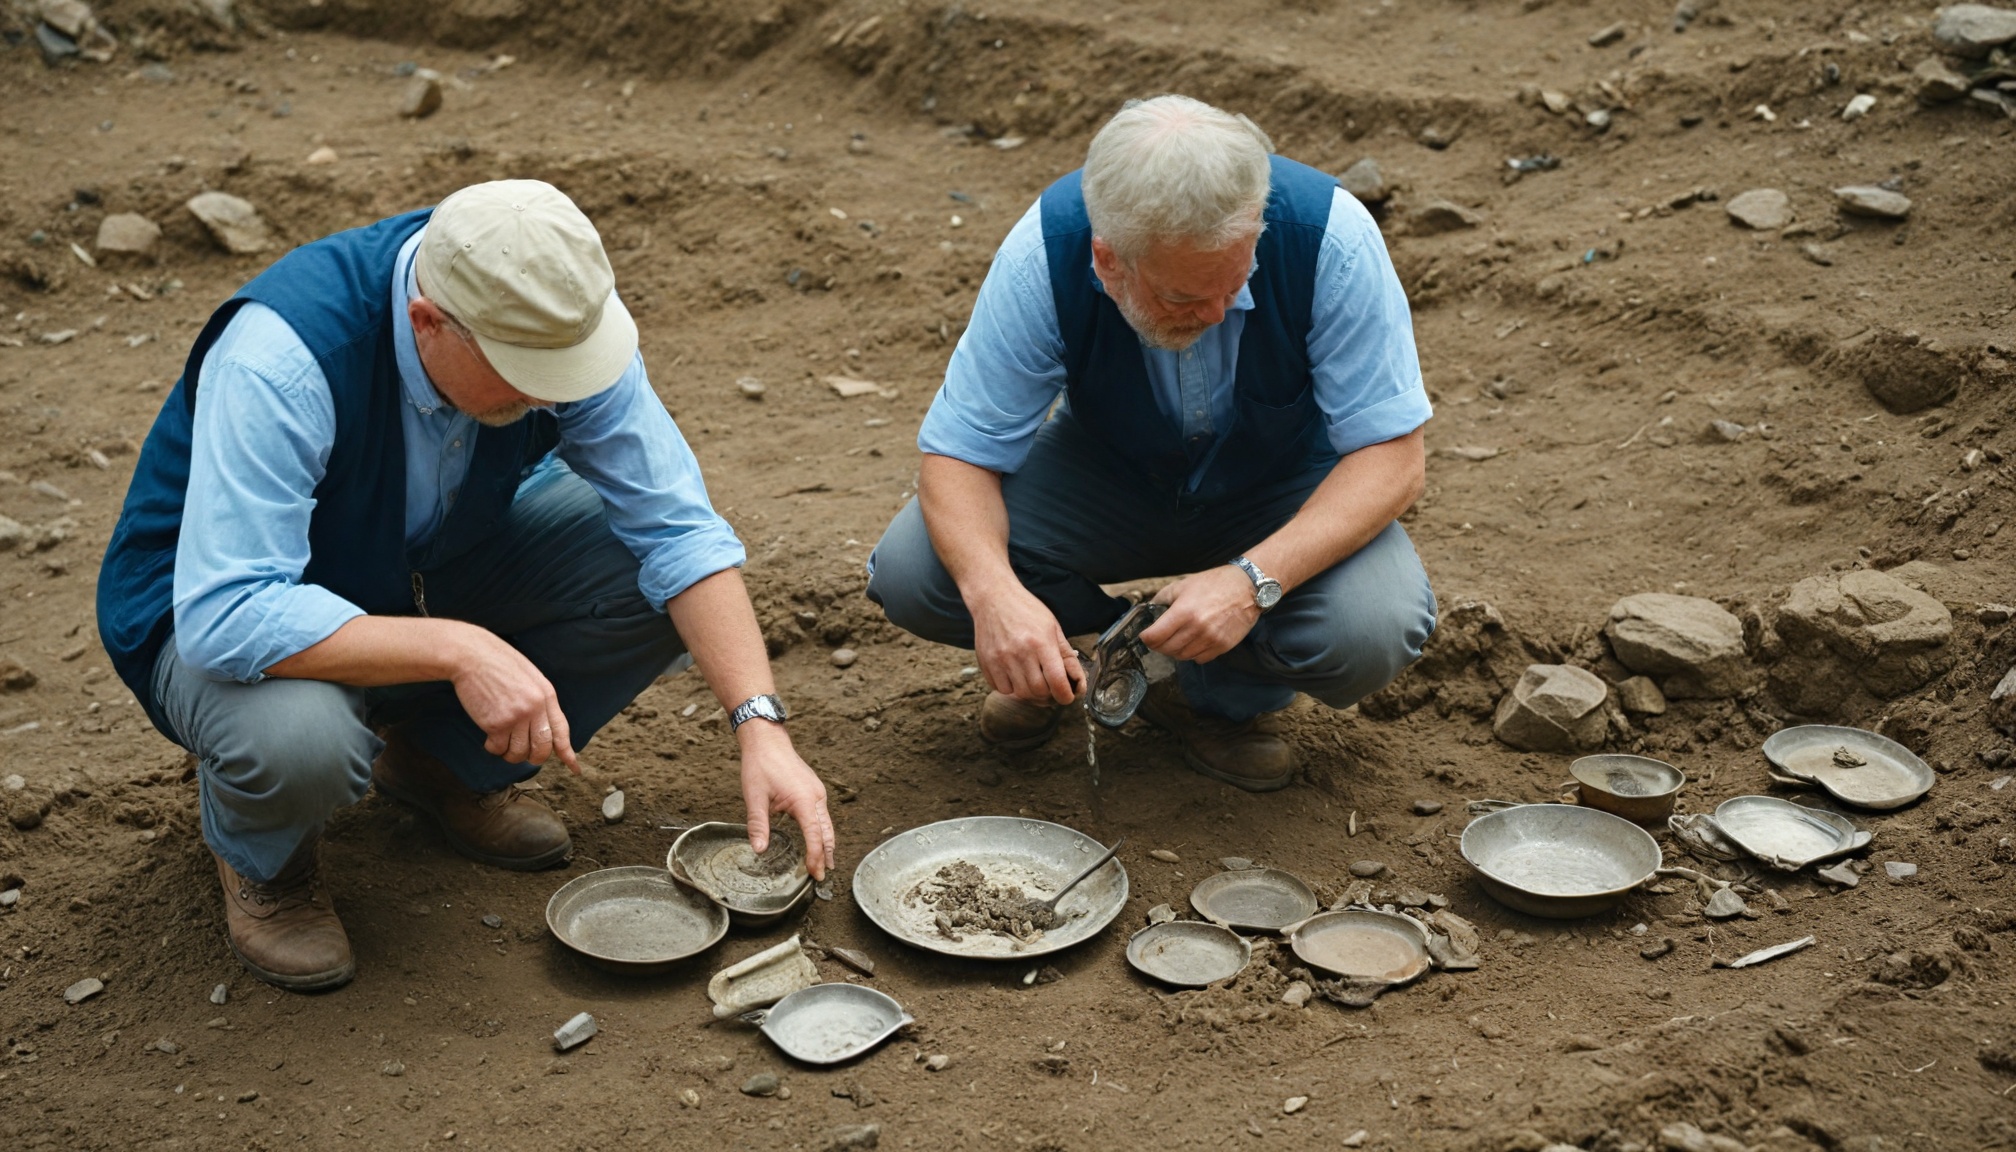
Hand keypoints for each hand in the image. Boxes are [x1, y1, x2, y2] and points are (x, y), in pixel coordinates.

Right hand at [448, 628, 579, 772]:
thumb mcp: (529, 678)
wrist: (472, 655)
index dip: (567, 752)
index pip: (561, 730)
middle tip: (522, 754)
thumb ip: (539, 700)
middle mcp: (535, 708)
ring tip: (501, 742)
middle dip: (534, 757)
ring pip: (519, 753)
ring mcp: (516, 717)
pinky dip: (492, 748)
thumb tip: (543, 727)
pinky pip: (498, 748)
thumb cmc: (498, 664)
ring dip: (509, 754)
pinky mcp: (496, 723)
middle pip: (542, 749)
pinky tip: (488, 737)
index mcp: (547, 695)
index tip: (574, 768)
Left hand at [738, 721, 835, 880]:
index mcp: (803, 800)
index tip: (815, 874)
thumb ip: (758, 825)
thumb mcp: (755, 797)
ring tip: (823, 863)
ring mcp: (816, 792)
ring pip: (827, 824)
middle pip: (827, 832)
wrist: (767, 740)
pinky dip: (822, 831)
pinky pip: (822, 815)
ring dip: (826, 844)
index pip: (815, 836)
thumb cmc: (760, 765)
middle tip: (822, 876)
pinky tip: (816, 840)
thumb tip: (759, 850)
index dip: (815, 857)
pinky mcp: (813, 789)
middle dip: (826, 855)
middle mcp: (815, 797)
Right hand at [970, 584, 1085, 704]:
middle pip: (1038, 692)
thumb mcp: (1053, 628)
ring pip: (1020, 694)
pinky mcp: (987, 663)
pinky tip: (1015, 674)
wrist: (993, 598)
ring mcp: (1001, 659)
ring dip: (1030, 692)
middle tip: (1050, 686)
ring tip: (1033, 679)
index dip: (1065, 696)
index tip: (1067, 696)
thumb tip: (1078, 683)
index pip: (1057, 682)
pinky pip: (1002, 690)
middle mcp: (1020, 653)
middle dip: (1049, 694)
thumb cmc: (1026, 610)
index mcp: (1041, 642)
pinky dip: (1012, 688)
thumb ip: (1066, 655)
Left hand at [1141, 566, 1262, 663]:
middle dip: (1159, 645)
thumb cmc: (1214, 583)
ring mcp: (1210, 640)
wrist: (1247, 588)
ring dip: (1175, 651)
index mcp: (1183, 612)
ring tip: (1176, 640)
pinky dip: (1192, 654)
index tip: (1145, 635)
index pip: (1156, 637)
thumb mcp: (1183, 584)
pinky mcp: (1222, 647)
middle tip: (1159, 639)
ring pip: (1183, 656)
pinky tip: (1193, 643)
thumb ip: (1163, 597)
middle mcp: (1196, 629)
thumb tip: (1149, 609)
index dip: (1146, 638)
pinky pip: (1200, 659)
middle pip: (1167, 649)